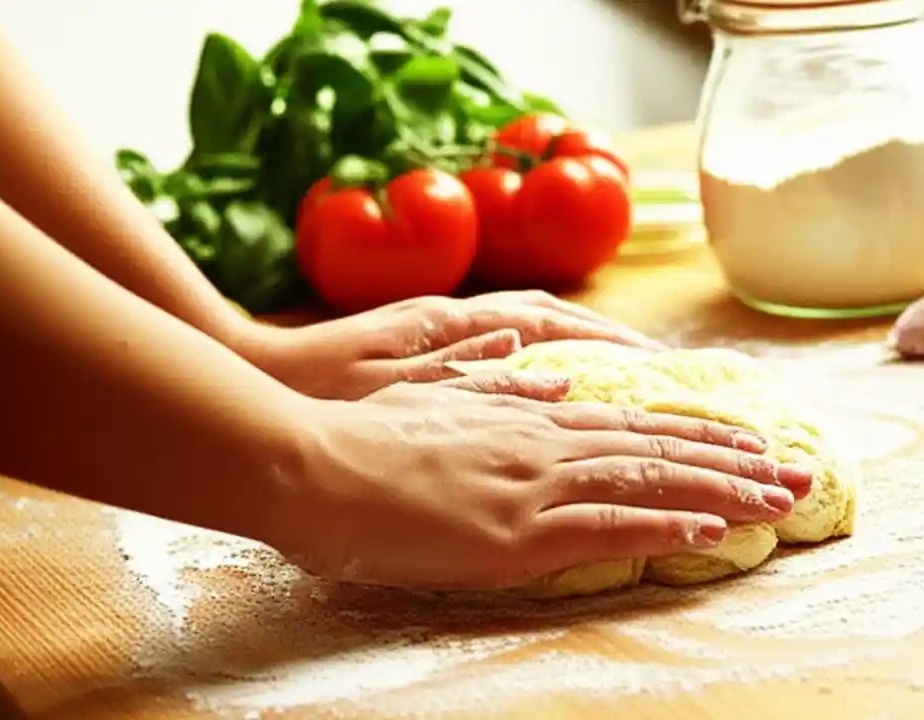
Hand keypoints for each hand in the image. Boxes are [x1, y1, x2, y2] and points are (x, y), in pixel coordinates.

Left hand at [234, 290, 665, 399]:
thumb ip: (470, 374)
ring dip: (586, 350)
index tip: (656, 364)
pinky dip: (544, 363)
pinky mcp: (432, 357)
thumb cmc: (318, 385)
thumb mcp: (392, 384)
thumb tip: (552, 369)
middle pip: (555, 322)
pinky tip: (568, 388)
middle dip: (613, 343)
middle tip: (664, 368)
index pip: (550, 324)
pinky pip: (505, 355)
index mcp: (452, 324)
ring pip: (534, 334)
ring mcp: (447, 337)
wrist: (259, 381)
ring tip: (635, 378)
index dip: (607, 342)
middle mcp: (458, 323)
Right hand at [261, 372, 813, 590]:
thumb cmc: (361, 435)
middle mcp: (544, 445)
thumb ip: (497, 387)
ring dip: (724, 491)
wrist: (310, 462)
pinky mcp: (515, 533)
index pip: (632, 424)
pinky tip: (714, 529)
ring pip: (651, 483)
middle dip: (736, 460)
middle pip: (659, 448)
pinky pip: (608, 528)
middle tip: (798, 469)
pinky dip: (667, 528)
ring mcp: (533, 487)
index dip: (696, 433)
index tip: (747, 440)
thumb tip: (551, 376)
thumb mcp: (437, 398)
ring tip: (782, 499)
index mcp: (527, 420)